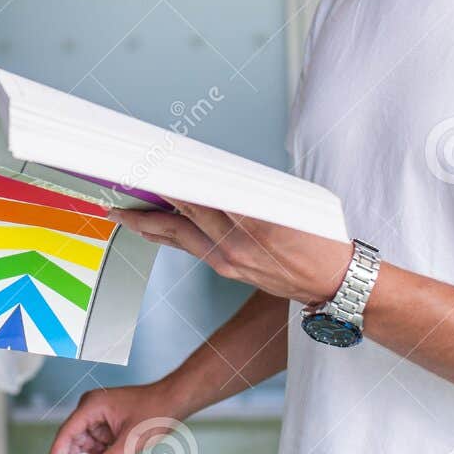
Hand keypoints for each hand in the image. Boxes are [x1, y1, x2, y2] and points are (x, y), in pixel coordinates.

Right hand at [46, 382, 186, 453]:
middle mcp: (91, 410)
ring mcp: (99, 417)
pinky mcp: (107, 425)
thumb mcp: (133, 440)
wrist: (174, 401)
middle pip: (74, 443)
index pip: (66, 434)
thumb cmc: (155, 411)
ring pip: (86, 448)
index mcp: (91, 406)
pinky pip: (98, 446)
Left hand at [112, 194, 352, 306]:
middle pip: (181, 215)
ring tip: (122, 213)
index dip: (171, 184)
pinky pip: (190, 248)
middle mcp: (235, 243)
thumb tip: (213, 173)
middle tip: (119, 189)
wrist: (334, 283)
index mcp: (254, 221)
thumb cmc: (320, 238)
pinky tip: (155, 228)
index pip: (202, 196)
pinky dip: (169, 235)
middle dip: (147, 203)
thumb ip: (249, 190)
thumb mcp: (291, 202)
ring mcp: (228, 260)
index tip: (149, 170)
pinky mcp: (227, 270)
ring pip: (178, 236)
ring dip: (147, 224)